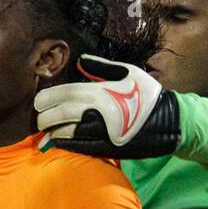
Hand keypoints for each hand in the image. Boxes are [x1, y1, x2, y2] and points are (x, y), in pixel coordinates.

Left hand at [35, 55, 180, 158]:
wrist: (169, 122)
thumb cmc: (147, 95)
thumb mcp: (128, 73)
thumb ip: (102, 68)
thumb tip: (81, 61)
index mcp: (102, 91)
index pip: (67, 93)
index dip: (48, 98)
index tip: (38, 102)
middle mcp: (99, 110)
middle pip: (63, 114)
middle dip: (46, 118)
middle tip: (38, 120)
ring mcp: (103, 131)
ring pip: (69, 132)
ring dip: (54, 132)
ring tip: (45, 132)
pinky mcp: (108, 148)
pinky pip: (81, 147)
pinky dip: (67, 145)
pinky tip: (59, 142)